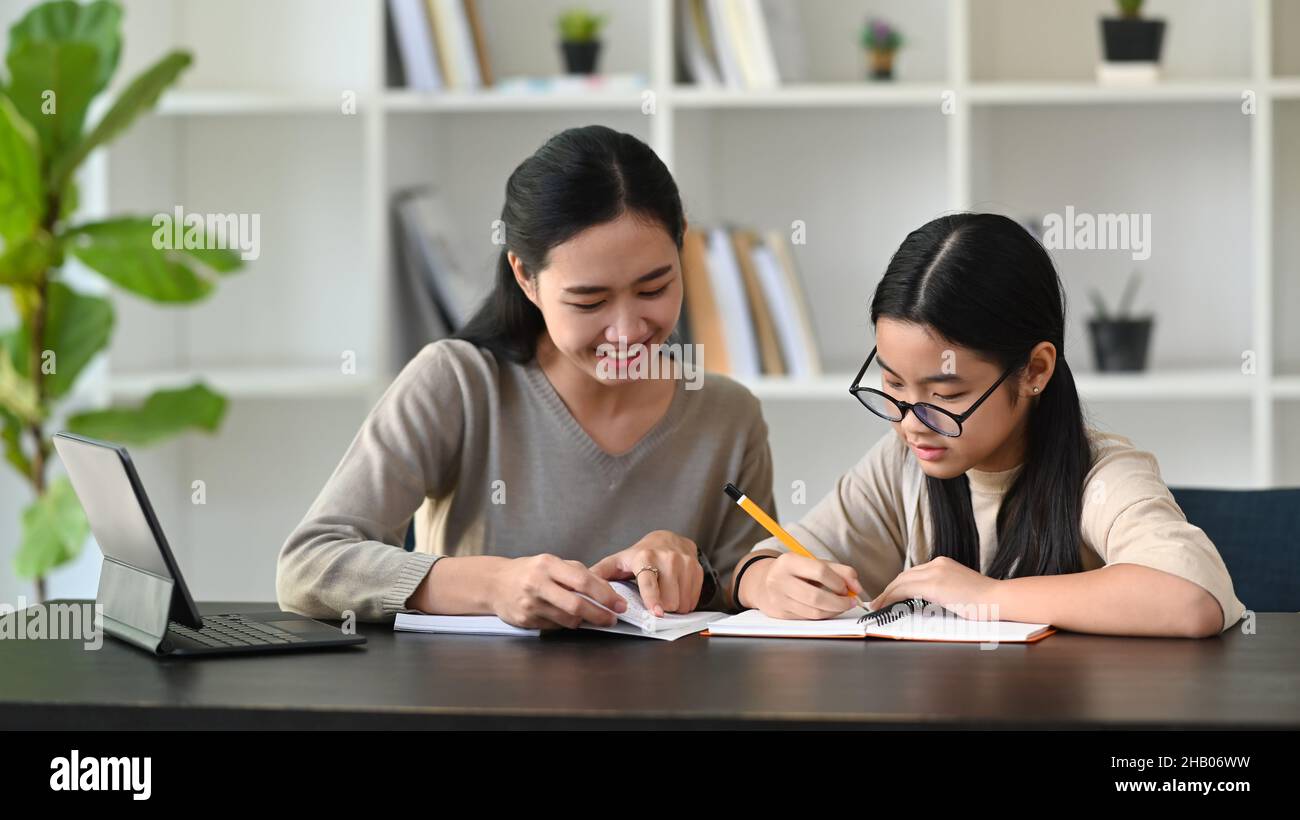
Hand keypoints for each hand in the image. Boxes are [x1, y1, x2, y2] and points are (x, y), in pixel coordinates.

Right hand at [491, 553, 626, 629]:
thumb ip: (578, 573)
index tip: (619, 604)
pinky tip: (567, 617)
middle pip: (576, 604)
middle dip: (599, 614)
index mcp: (547, 564)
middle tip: (612, 618)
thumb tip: (606, 589)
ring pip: (567, 619)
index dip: (604, 594)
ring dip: (584, 621)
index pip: (582, 580)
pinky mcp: (526, 620)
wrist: (495, 583)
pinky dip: (566, 623)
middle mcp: (537, 584)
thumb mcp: (552, 563)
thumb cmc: (529, 571)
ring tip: (592, 617)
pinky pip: (555, 626)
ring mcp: (530, 604)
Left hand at [590, 530, 701, 616]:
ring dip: (674, 607)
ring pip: (682, 602)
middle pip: (669, 600)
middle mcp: (668, 558)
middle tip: (654, 602)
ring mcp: (685, 563)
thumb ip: (600, 574)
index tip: (655, 612)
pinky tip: (676, 592)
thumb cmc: (641, 554)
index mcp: (645, 557)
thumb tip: (580, 586)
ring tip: (665, 597)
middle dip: (661, 608)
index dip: (653, 598)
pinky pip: (693, 599)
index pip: (650, 582)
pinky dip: (685, 602)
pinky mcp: (697, 570)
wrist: (668, 539)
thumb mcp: (619, 561)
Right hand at [749, 552, 863, 619]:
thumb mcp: (814, 563)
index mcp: (788, 561)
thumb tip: (858, 587)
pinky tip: (828, 609)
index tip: (849, 588)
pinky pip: (808, 618)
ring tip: (841, 605)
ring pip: (814, 612)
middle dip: (839, 602)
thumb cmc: (795, 571)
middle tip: (851, 601)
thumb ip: (839, 571)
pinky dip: (823, 615)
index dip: (839, 582)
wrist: (764, 582)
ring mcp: (778, 599)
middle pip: (816, 597)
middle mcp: (779, 580)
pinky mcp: (780, 614)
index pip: (820, 571)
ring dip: (834, 611)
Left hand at [868, 556, 999, 617]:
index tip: (889, 595)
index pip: (914, 573)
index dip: (898, 585)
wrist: (999, 599)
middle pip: (904, 576)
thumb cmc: (985, 602)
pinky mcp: (934, 584)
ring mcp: (935, 572)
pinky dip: (891, 598)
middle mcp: (937, 563)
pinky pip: (905, 590)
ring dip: (887, 594)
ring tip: (877, 606)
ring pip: (901, 581)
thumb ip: (943, 591)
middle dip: (889, 589)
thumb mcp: (959, 591)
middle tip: (878, 602)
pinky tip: (884, 607)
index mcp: (943, 564)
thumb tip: (925, 602)